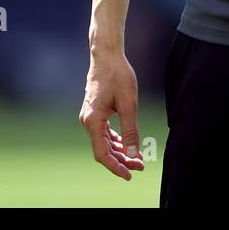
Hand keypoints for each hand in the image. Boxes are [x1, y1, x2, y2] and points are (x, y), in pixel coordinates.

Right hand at [79, 49, 145, 179]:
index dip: (116, 167)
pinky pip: (104, 132)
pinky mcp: (94, 112)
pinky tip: (127, 143)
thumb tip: (134, 153)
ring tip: (137, 157)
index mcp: (93, 121)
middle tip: (140, 165)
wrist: (106, 55)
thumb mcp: (129, 104)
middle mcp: (88, 121)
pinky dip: (116, 140)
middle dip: (122, 160)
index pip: (102, 154)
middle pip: (104, 149)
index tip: (130, 174)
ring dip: (120, 151)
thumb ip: (130, 130)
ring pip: (104, 142)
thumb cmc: (117, 75)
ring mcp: (90, 117)